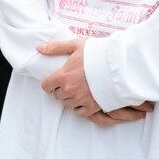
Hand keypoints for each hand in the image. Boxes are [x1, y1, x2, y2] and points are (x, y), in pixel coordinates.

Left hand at [38, 38, 152, 124]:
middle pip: (57, 95)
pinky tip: (84, 100)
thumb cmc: (98, 54)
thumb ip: (56, 47)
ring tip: (78, 90)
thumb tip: (38, 48)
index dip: (49, 84)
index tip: (55, 81)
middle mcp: (69, 90)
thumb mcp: (76, 45)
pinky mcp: (92, 107)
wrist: (119, 66)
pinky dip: (80, 108)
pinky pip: (80, 112)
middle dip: (61, 90)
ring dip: (70, 98)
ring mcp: (80, 99)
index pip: (46, 86)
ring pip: (67, 104)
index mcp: (62, 76)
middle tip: (70, 83)